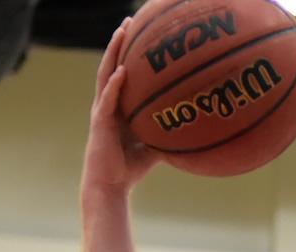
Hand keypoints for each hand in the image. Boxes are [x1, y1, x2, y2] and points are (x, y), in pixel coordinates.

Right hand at [83, 18, 162, 196]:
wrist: (111, 185)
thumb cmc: (130, 167)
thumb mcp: (156, 145)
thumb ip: (168, 132)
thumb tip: (196, 128)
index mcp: (120, 107)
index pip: (124, 73)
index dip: (130, 52)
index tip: (141, 32)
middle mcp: (109, 104)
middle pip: (113, 65)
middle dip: (120, 42)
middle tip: (130, 20)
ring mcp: (102, 111)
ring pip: (106, 75)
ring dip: (113, 52)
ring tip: (122, 32)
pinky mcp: (100, 123)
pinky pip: (108, 100)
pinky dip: (114, 86)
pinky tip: (122, 72)